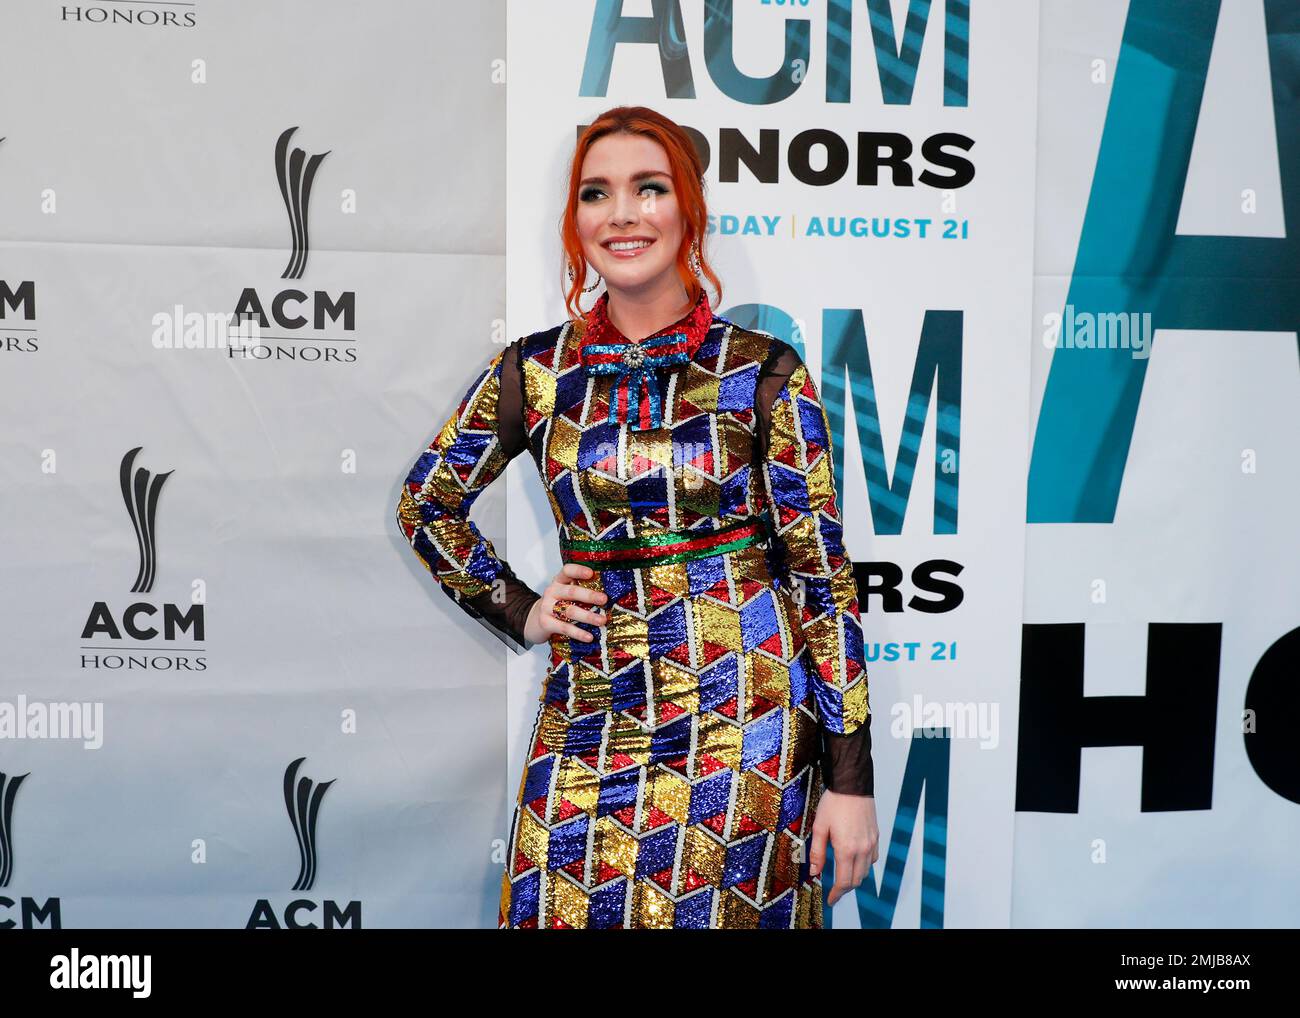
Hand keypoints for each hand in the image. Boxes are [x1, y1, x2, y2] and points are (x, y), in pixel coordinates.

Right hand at [522, 563, 608, 644]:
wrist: (534, 620)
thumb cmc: (556, 605)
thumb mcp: (565, 594)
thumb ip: (580, 591)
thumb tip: (608, 595)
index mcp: (559, 581)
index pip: (567, 571)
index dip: (578, 571)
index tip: (591, 573)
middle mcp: (552, 592)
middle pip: (571, 592)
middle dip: (589, 595)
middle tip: (604, 599)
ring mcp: (547, 607)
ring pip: (570, 611)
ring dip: (588, 616)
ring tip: (602, 620)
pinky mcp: (546, 623)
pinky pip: (564, 628)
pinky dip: (578, 633)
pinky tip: (589, 637)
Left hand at [808, 790, 878, 905]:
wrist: (852, 784)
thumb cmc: (834, 803)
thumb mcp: (819, 827)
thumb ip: (817, 852)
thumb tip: (814, 873)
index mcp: (846, 849)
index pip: (844, 882)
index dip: (837, 894)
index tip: (830, 899)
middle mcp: (862, 849)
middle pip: (856, 880)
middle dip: (845, 888)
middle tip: (834, 890)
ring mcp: (871, 843)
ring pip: (866, 871)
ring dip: (855, 878)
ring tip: (843, 876)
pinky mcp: (876, 836)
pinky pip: (873, 859)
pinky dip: (864, 865)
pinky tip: (854, 861)